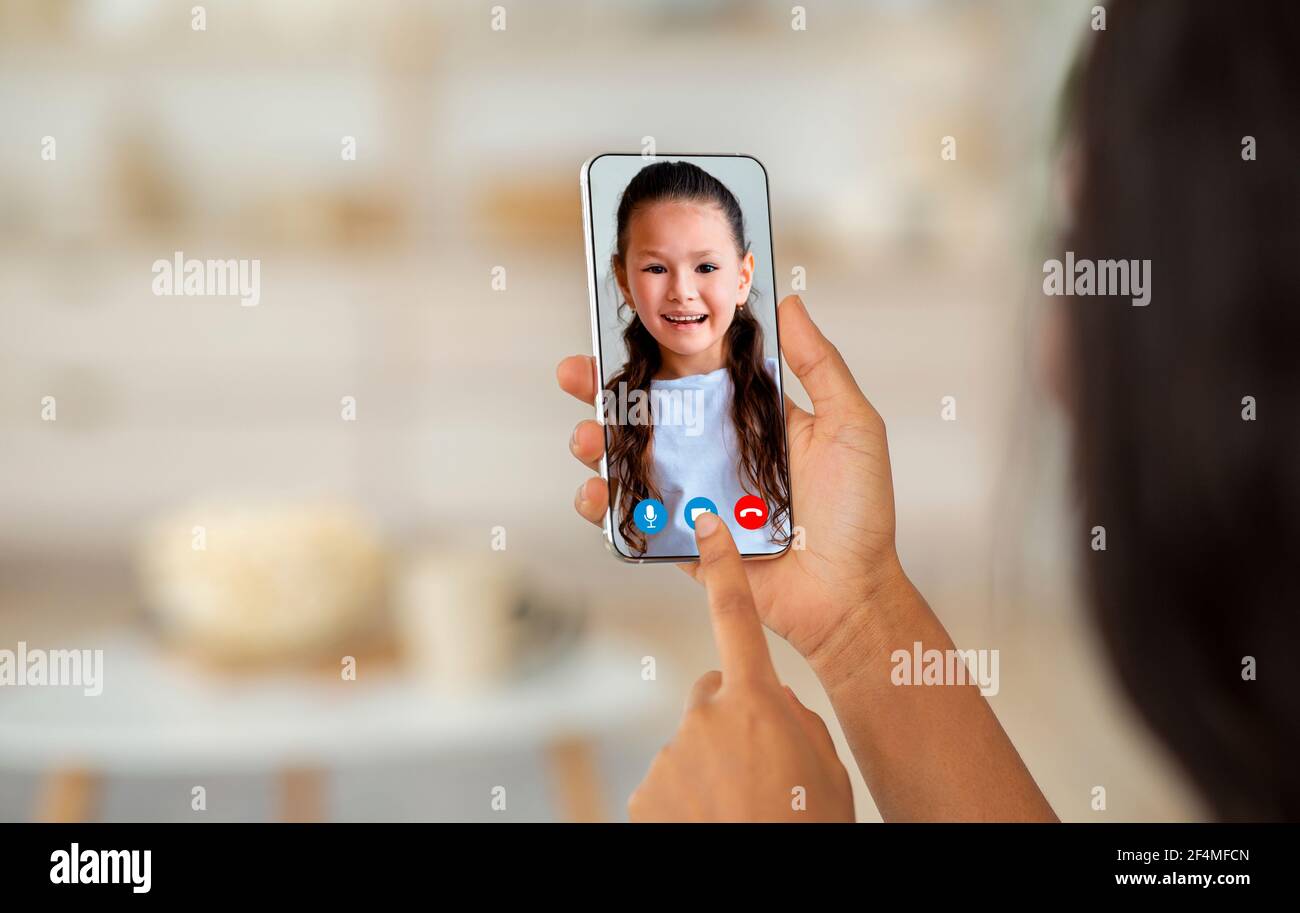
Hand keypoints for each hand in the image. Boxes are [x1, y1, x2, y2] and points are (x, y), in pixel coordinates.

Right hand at [557, 295, 900, 671]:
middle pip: (648, 416)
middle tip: (576, 376)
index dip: (653, 354)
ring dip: (596, 445)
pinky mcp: (683, 541)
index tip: (617, 331)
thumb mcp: (850, 425)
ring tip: (587, 437)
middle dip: (603, 394)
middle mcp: (717, 454)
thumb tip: (788, 302)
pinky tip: (596, 492)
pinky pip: (634, 520)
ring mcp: (696, 497)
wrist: (848, 594)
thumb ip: (819, 365)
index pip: (691, 376)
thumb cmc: (858, 513)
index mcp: (750, 420)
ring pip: (630, 464)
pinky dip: (605, 506)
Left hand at [627, 512, 853, 821]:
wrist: (763, 879)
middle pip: (716, 693)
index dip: (722, 565)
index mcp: (759, 701)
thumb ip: (798, 719)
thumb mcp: (825, 768)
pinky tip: (714, 822)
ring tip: (744, 806)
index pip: (736, 616)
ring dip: (714, 767)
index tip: (705, 523)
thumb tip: (772, 702)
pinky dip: (689, 800)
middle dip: (733, 717)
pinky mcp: (647, 792)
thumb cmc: (808, 826)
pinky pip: (671, 781)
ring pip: (694, 744)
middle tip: (764, 766)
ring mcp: (672, 754)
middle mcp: (707, 716)